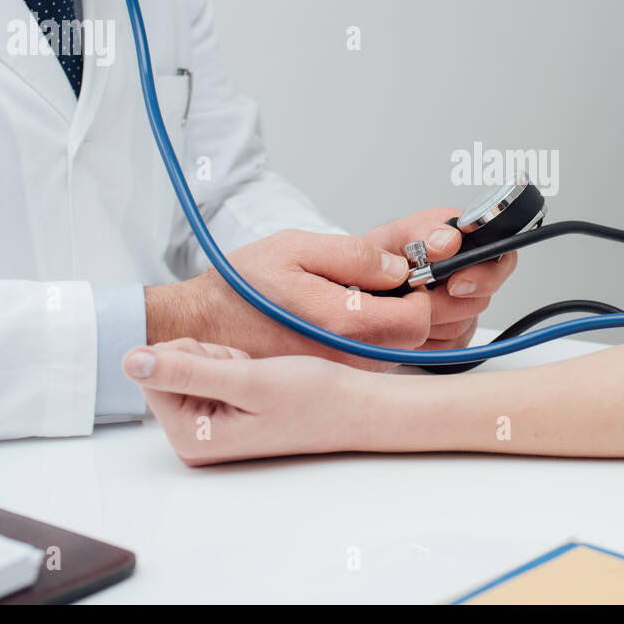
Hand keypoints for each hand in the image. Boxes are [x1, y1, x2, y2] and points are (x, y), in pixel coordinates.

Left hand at [124, 339, 360, 465]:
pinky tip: (264, 381)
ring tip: (262, 378)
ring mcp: (209, 428)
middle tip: (252, 373)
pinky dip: (237, 366)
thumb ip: (185, 370)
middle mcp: (194, 438)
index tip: (234, 367)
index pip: (154, 372)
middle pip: (170, 368)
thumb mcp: (245, 379)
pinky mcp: (223, 416)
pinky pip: (212, 373)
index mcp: (191, 437)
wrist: (355, 406)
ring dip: (227, 360)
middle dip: (212, 357)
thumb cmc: (312, 398)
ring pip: (192, 365)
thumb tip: (130, 362)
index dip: (195, 354)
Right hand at [145, 228, 431, 370]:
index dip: (419, 289)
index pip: (418, 318)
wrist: (204, 327)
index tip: (401, 269)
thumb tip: (399, 267)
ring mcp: (343, 371)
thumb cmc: (243, 288)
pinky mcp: (335, 375)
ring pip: (397, 347)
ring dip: (391, 317)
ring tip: (355, 293)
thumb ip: (354, 255)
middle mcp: (348, 358)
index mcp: (342, 325)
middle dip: (411, 302)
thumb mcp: (295, 248)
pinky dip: (372, 332)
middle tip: (383, 277)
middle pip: (415, 336)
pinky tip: (344, 311)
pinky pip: (374, 355)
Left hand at [362, 207, 518, 351]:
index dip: (485, 271)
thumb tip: (448, 241)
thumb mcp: (388, 239)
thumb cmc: (374, 262)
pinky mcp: (453, 335)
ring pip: (465, 323)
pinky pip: (451, 346)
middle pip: (484, 295)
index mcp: (460, 239)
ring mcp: (462, 305)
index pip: (500, 253)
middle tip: (420, 294)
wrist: (357, 294)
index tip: (454, 282)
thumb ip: (418, 233)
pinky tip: (409, 323)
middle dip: (446, 299)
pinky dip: (426, 339)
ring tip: (407, 305)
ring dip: (431, 319)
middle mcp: (467, 272)